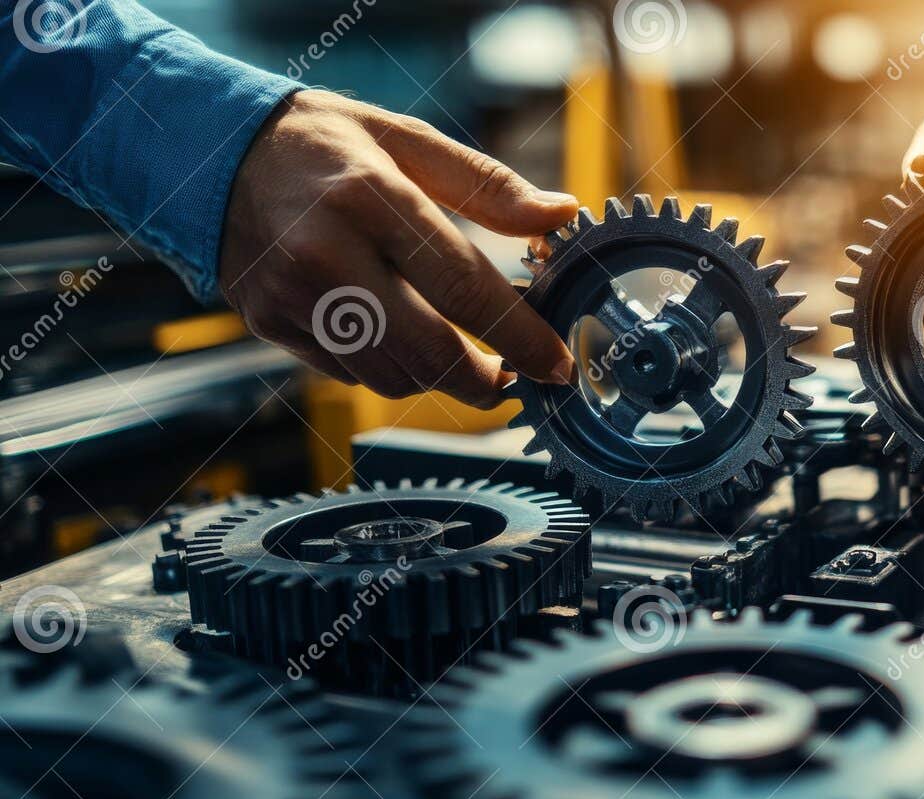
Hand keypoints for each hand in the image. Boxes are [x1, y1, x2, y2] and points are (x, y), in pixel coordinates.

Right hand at [220, 89, 577, 408]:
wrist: (208, 151)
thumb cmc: (325, 144)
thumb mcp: (408, 140)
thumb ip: (488, 185)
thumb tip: (561, 214)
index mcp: (371, 198)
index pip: (465, 288)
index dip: (520, 337)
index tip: (555, 364)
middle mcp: (325, 253)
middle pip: (429, 351)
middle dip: (483, 379)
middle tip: (511, 377)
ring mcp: (291, 295)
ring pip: (391, 375)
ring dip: (436, 375)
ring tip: (456, 351)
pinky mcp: (269, 324)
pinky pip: (349, 373)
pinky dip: (386, 367)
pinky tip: (395, 336)